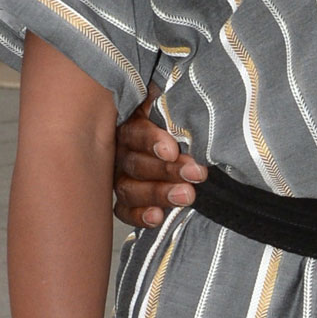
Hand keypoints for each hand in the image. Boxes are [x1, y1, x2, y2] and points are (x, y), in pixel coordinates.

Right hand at [112, 87, 207, 227]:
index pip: (136, 132)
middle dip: (167, 171)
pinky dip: (138, 215)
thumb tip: (188, 99)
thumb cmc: (182, 117)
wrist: (185, 137)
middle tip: (195, 174)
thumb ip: (178, 103)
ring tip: (187, 196)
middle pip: (135, 163)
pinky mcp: (126, 197)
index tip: (172, 150)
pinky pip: (124, 209)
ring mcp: (121, 174)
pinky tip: (157, 217)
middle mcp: (122, 148)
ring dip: (159, 193)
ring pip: (129, 187)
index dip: (151, 141)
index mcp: (133, 121)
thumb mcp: (178, 103)